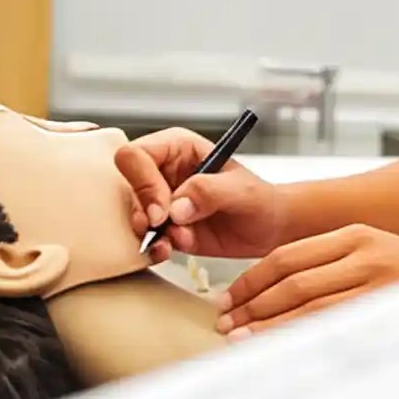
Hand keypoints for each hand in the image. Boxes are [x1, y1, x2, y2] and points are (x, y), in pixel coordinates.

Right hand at [115, 128, 284, 262]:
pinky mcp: (164, 227)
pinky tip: (169, 250)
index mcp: (177, 148)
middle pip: (127, 185)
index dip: (142, 182)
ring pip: (132, 214)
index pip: (136, 155)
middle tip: (163, 226)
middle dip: (143, 210)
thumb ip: (209, 192)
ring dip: (147, 232)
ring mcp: (160, 200)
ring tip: (172, 242)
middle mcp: (163, 172)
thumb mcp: (241, 191)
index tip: (162, 209)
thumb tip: (176, 208)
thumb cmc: (260, 199)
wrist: (271, 228)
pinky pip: (144, 237)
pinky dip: (154, 247)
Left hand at [215, 224, 398, 338]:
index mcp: (355, 235)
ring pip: (308, 307)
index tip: (229, 298)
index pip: (287, 257)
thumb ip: (329, 262)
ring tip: (240, 339)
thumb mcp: (372, 249)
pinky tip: (279, 347)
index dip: (251, 280)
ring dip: (268, 325)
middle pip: (292, 282)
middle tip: (226, 323)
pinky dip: (300, 337)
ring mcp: (377, 284)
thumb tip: (274, 292)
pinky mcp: (386, 309)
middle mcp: (363, 256)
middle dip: (252, 305)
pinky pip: (332, 327)